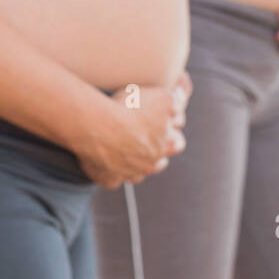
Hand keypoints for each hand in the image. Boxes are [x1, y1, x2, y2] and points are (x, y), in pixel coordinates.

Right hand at [78, 73, 191, 188]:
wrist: (98, 126)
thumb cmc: (128, 110)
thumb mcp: (160, 98)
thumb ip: (174, 102)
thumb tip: (179, 102)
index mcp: (166, 145)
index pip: (177, 144)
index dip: (170, 135)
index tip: (160, 126)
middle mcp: (150, 164)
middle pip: (158, 164)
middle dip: (153, 154)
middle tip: (141, 140)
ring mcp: (129, 175)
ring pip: (135, 175)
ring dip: (131, 165)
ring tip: (120, 150)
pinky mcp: (109, 180)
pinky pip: (111, 180)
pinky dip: (108, 172)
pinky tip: (102, 160)